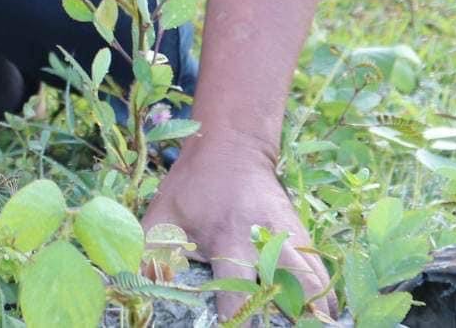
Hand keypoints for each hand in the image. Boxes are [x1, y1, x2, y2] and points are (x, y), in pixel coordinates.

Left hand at [143, 132, 332, 320]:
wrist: (233, 146)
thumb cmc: (192, 185)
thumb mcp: (163, 213)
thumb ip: (148, 252)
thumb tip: (132, 289)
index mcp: (228, 241)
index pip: (235, 297)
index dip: (236, 323)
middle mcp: (267, 244)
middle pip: (295, 293)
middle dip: (295, 318)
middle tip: (282, 327)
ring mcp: (292, 240)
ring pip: (316, 286)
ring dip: (314, 311)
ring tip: (310, 326)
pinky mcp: (305, 239)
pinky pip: (323, 277)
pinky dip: (323, 300)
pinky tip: (320, 319)